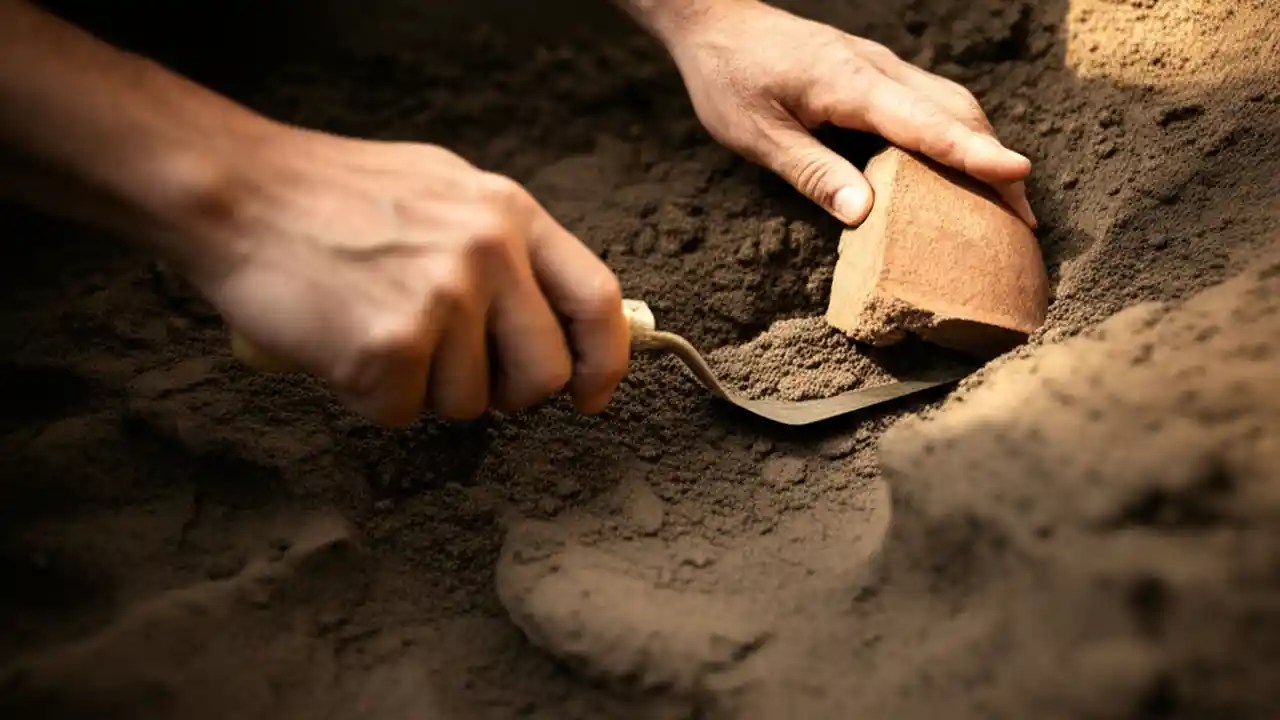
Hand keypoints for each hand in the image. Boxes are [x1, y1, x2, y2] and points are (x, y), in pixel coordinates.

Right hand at [183, 129, 628, 425]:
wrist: (236, 194)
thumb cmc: (335, 197)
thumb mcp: (446, 192)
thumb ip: (506, 248)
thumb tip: (555, 312)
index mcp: (509, 214)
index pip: (597, 301)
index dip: (605, 362)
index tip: (591, 395)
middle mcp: (487, 254)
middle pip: (544, 375)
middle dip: (506, 393)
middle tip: (454, 371)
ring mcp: (440, 301)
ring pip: (470, 404)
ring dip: (426, 391)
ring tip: (380, 332)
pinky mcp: (389, 348)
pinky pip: (404, 414)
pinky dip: (373, 397)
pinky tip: (345, 346)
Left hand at [658, 0, 1035, 227]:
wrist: (716, 21)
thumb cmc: (730, 78)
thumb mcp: (756, 135)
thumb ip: (811, 172)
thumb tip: (864, 214)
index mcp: (851, 86)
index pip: (926, 123)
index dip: (973, 152)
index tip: (1019, 174)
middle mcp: (878, 70)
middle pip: (956, 111)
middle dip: (994, 161)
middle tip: (1024, 218)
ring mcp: (881, 67)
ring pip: (950, 102)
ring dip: (982, 146)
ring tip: (1007, 198)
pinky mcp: (875, 72)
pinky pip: (930, 100)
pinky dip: (956, 133)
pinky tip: (961, 165)